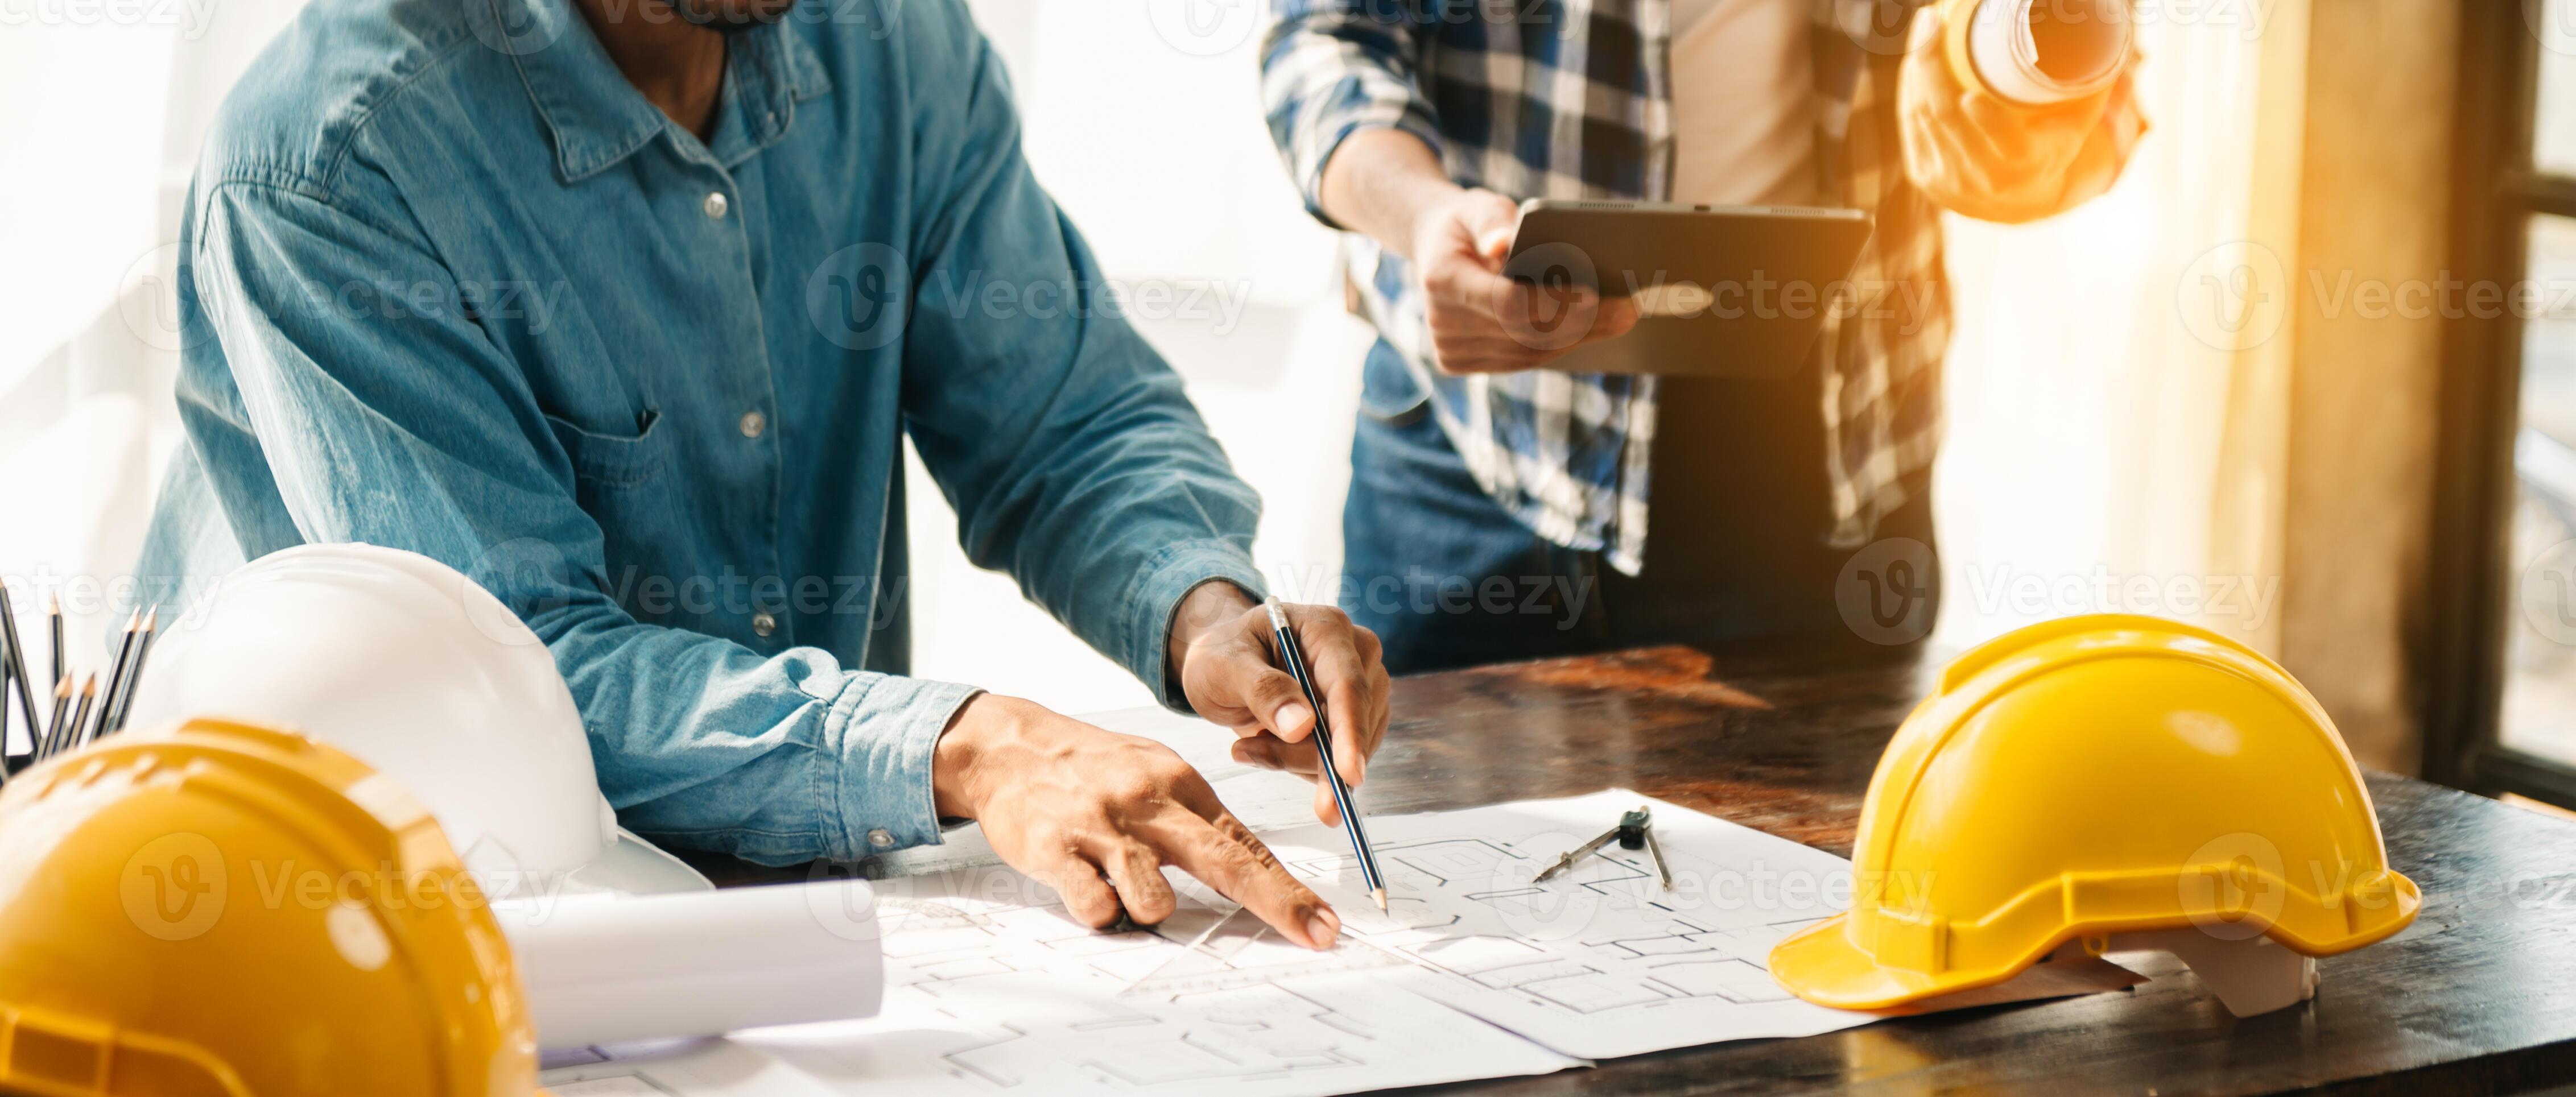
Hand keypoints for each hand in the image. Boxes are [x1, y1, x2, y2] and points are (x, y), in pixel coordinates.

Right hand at [932, 693, 1343, 948]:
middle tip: (1312, 935)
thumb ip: (1199, 823)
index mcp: (1179, 784)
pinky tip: (1086, 886)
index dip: (1288, 890)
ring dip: (1147, 909)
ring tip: (1120, 886)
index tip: (1325, 924)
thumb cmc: (1093, 769)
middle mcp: (1147, 802)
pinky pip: (1094, 907)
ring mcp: (1102, 826)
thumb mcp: (1155, 777)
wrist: (1009, 748)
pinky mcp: (1055, 851)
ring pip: (1152, 898)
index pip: (1244, 845)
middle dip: (1276, 904)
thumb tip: (1254, 872)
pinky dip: (1099, 912)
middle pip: (1224, 863)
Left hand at [1167, 583, 1390, 826]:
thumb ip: (1262, 690)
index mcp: (1328, 629)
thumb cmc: (1224, 653)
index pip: (1349, 686)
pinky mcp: (1357, 721)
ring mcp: (1363, 690)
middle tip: (1244, 749)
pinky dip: (1298, 765)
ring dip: (1293, 759)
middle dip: (1299, 752)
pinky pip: (1335, 763)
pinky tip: (1267, 743)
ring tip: (1249, 741)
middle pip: (1348, 725)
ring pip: (1343, 751)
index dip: (1350, 732)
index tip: (1349, 775)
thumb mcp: (1225, 665)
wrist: (1226, 664)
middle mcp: (1357, 656)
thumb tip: (1301, 726)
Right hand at [1411, 187, 1640, 373]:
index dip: (1554, 303)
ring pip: (1529, 353)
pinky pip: (1522, 359)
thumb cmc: (1469, 223)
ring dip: (1578, 337)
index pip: (1507, 302)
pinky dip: (1559, 344)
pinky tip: (1591, 327)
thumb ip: (1492, 219)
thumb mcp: (1479, 206)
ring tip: (1621, 317)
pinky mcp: (1460, 362)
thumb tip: (1503, 242)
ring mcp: (1449, 348)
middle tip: (1629, 309)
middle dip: (1583, 323)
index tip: (1597, 295)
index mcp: (1441, 279)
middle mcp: (1440, 323)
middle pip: (1525, 334)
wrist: (1436, 251)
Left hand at [1897, 4, 2134, 223]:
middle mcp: (1981, 178)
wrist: (2018, 202)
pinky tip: (1914, 56)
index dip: (1988, 122)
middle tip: (1930, 21)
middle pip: (1947, 119)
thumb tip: (2108, 24)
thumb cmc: (2054, 146)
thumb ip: (2089, 82)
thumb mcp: (2078, 122)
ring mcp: (1947, 178)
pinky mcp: (1923, 173)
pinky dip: (1910, 86)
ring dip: (1916, 69)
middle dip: (1931, 67)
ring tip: (1924, 28)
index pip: (2007, 145)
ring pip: (1923, 117)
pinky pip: (1912, 122)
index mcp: (2025, 166)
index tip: (1972, 94)